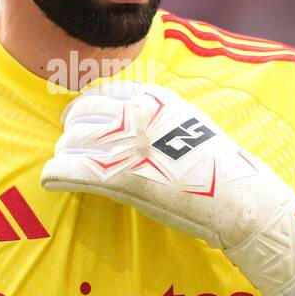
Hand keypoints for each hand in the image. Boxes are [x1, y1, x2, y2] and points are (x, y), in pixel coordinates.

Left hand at [40, 81, 294, 295]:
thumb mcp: (191, 127)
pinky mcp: (123, 177)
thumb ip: (159, 121)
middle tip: (71, 149)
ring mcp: (130, 144)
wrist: (245, 201)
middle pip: (82, 114)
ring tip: (63, 168)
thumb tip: (135, 124)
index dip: (88, 112)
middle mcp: (140, 114)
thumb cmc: (220, 171)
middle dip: (72, 133)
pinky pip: (72, 169)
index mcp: (157, 98)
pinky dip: (56, 174)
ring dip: (64, 155)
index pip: (103, 93)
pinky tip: (49, 180)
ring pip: (73, 142)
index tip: (82, 125)